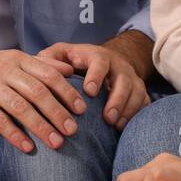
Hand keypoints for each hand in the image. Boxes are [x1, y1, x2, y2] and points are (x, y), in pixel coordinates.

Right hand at [0, 49, 84, 152]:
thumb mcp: (9, 61)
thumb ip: (39, 65)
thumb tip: (69, 71)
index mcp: (16, 59)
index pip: (48, 74)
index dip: (67, 92)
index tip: (82, 110)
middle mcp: (4, 70)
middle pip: (38, 92)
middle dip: (58, 112)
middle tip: (73, 131)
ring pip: (20, 107)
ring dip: (41, 126)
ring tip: (56, 143)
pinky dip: (15, 134)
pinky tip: (27, 147)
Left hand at [36, 40, 150, 129]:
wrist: (108, 60)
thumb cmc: (78, 60)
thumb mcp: (63, 52)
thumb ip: (50, 57)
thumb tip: (36, 63)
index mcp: (98, 56)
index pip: (100, 62)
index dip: (96, 76)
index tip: (89, 92)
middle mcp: (118, 66)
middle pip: (124, 80)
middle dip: (117, 99)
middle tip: (107, 117)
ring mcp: (132, 79)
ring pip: (137, 93)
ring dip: (127, 110)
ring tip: (115, 125)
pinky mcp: (140, 92)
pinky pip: (144, 104)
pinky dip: (136, 115)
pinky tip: (124, 128)